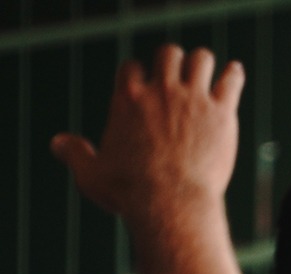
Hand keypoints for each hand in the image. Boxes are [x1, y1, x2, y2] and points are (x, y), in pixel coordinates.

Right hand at [50, 45, 243, 226]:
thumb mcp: (92, 174)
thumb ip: (75, 154)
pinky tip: (233, 74)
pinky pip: (231, 80)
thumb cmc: (129, 192)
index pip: (133, 68)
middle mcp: (160, 92)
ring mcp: (193, 99)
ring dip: (202, 63)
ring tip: (205, 75)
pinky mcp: (221, 113)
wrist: (170, 203)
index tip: (147, 86)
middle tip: (178, 75)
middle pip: (168, 53)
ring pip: (200, 59)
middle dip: (172, 61)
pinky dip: (232, 74)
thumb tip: (57, 143)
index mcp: (128, 99)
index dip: (140, 75)